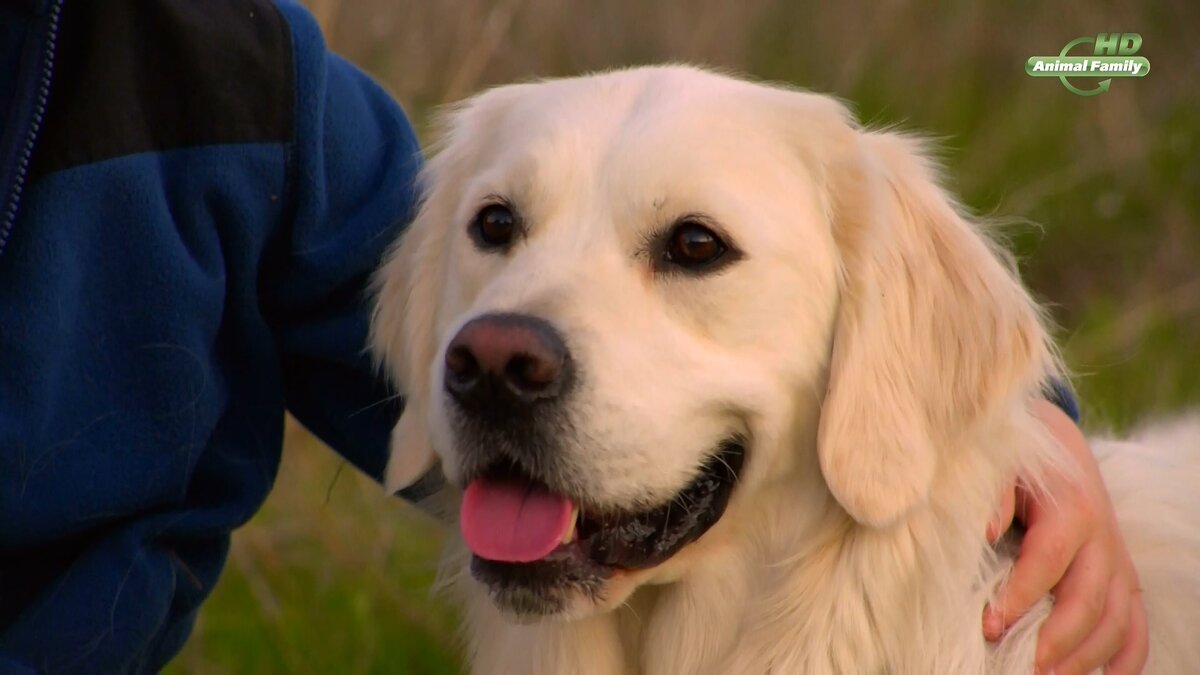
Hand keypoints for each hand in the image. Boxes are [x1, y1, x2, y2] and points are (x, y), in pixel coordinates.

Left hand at [984, 399, 1147, 673]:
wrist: (1057, 444)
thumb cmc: (1019, 460)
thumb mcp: (1000, 463)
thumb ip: (992, 494)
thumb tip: (985, 531)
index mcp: (1071, 507)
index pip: (1048, 559)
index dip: (1020, 596)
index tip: (990, 625)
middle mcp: (1102, 538)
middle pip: (1088, 598)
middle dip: (1057, 639)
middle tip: (1025, 668)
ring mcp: (1116, 560)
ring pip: (1116, 618)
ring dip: (1087, 656)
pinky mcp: (1121, 575)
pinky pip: (1135, 622)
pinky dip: (1128, 655)